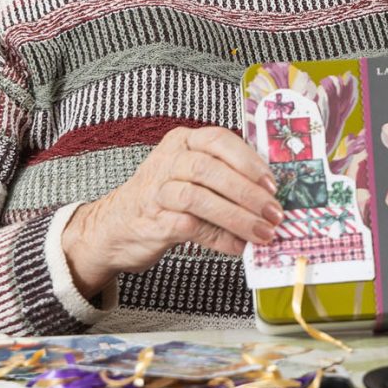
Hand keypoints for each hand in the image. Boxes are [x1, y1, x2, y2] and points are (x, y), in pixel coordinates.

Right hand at [62, 125, 283, 297]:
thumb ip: (225, 176)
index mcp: (183, 142)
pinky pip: (191, 227)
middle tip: (274, 213)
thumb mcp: (191, 175)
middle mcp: (168, 161)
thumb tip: (271, 196)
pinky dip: (220, 238)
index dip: (249, 162)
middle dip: (248, 193)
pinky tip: (238, 246)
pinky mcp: (153, 221)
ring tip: (262, 233)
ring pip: (200, 198)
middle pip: (212, 170)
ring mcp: (157, 191)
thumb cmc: (163, 199)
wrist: (114, 228)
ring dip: (237, 218)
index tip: (273, 184)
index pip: (220, 140)